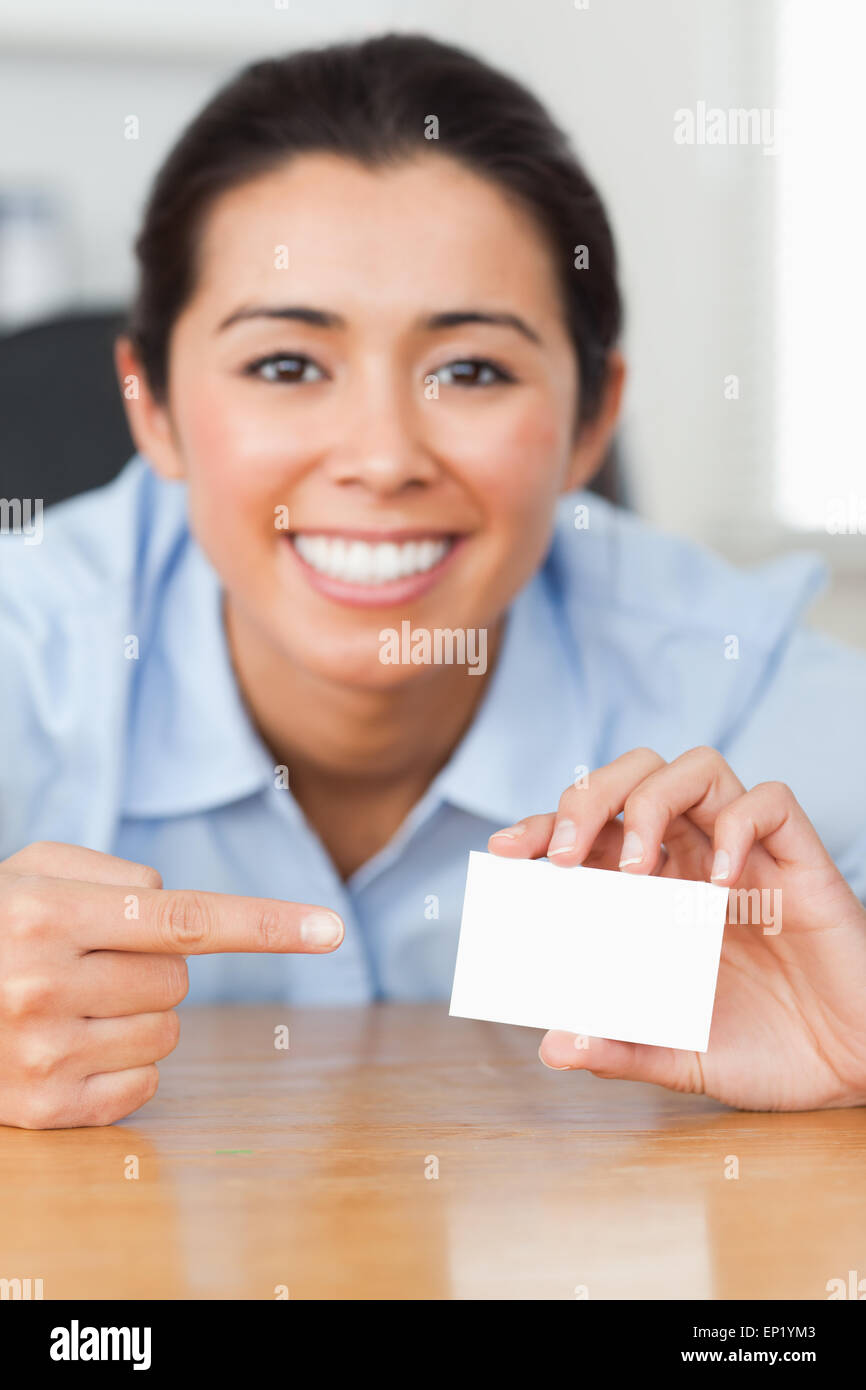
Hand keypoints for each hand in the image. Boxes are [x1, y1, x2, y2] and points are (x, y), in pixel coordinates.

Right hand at [0, 841, 343, 1128]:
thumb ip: (112, 874)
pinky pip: (143, 1086)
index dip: (264, 925)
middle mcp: (42, 987)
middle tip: (89, 960)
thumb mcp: (29, 871)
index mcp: (46, 916)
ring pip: (167, 1033)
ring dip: (137, 1015)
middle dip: (151, 964)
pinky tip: (69, 1046)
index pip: (184, 919)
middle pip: (179, 978)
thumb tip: (185, 912)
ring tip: (72, 1002)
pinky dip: (123, 1066)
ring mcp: (41, 1056)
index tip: (331, 928)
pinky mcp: (44, 1110)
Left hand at [489, 746, 865, 1110]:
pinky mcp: (801, 863)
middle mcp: (695, 858)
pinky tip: (720, 884)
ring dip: (654, 803)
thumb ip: (621, 1048)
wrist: (852, 1070)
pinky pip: (772, 804)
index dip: (544, 825)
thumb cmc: (766, 1051)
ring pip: (698, 767)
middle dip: (588, 798)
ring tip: (639, 869)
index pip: (591, 828)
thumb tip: (552, 1046)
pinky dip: (739, 826)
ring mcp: (748, 854)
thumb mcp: (679, 1056)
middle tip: (565, 859)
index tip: (504, 852)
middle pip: (635, 775)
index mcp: (656, 889)